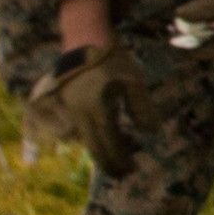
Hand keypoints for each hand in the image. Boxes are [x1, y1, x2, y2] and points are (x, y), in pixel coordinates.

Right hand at [21, 43, 148, 169]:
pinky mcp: (63, 104)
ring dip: (99, 151)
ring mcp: (68, 108)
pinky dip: (81, 140)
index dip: (120, 159)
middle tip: (121, 175)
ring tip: (116, 159)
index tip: (130, 171)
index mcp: (98, 107)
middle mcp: (80, 112)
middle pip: (94, 146)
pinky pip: (72, 129)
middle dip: (108, 163)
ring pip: (83, 139)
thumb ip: (142, 108)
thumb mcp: (133, 81)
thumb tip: (150, 133)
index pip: (110, 142)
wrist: (84, 39)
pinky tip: (70, 149)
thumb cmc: (112, 59)